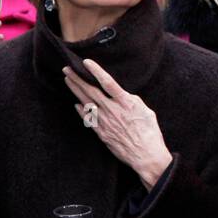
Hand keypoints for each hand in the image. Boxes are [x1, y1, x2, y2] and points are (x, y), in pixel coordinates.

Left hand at [64, 58, 172, 189]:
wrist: (145, 155)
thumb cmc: (150, 133)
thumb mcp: (146, 111)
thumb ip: (132, 101)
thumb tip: (122, 95)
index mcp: (125, 103)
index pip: (107, 82)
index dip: (95, 70)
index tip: (86, 62)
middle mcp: (112, 110)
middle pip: (91, 90)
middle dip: (78, 78)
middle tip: (67, 69)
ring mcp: (105, 122)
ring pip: (86, 102)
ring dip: (75, 90)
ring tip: (67, 80)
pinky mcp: (101, 132)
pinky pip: (88, 119)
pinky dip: (80, 110)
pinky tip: (76, 104)